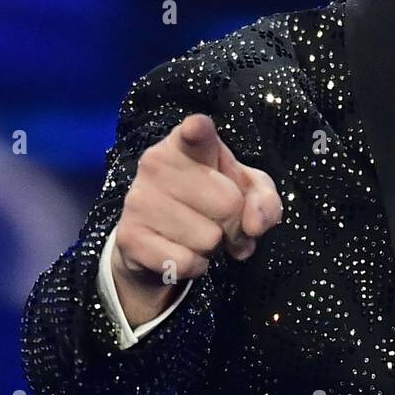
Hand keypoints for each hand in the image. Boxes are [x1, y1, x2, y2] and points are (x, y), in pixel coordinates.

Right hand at [111, 113, 281, 325]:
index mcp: (187, 143)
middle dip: (234, 223)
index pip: (195, 132)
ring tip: (196, 233)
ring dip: (212, 246)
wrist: (156, 243)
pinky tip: (182, 252)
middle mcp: (156, 163)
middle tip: (219, 221)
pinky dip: (194, 266)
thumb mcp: (248, 193)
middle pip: (228, 203)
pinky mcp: (129, 237)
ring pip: (208, 238)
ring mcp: (138, 199)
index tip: (196, 128)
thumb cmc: (210, 203)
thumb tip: (255, 224)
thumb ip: (265, 201)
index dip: (198, 130)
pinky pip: (185, 262)